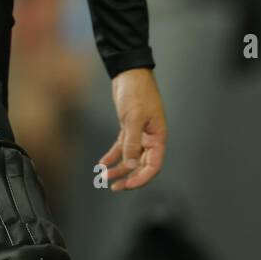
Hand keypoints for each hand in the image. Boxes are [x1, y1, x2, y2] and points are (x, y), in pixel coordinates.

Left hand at [98, 67, 165, 191]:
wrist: (129, 73)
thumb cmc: (137, 92)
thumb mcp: (134, 118)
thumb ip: (132, 142)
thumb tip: (130, 164)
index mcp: (158, 137)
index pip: (153, 165)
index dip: (142, 178)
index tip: (128, 185)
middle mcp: (150, 138)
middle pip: (140, 165)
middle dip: (127, 176)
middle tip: (114, 186)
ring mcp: (139, 134)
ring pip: (129, 158)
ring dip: (117, 168)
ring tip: (104, 177)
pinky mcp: (128, 128)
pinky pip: (121, 147)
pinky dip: (112, 156)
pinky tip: (102, 163)